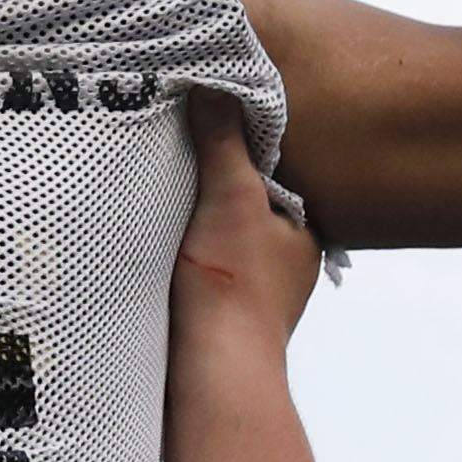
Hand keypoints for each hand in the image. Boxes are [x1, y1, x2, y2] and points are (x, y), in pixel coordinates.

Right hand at [170, 91, 319, 347]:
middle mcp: (286, 264)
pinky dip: (182, 259)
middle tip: (177, 160)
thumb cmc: (231, 290)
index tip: (205, 126)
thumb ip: (225, 142)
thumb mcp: (230, 197)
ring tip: (163, 201)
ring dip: (194, 226)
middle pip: (244, 206)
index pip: (272, 172)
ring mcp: (254, 295)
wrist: (211, 376)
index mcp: (302, 232)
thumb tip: (217, 85)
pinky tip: (159, 249)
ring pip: (221, 240)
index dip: (239, 147)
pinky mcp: (220, 318)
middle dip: (213, 188)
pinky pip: (200, 271)